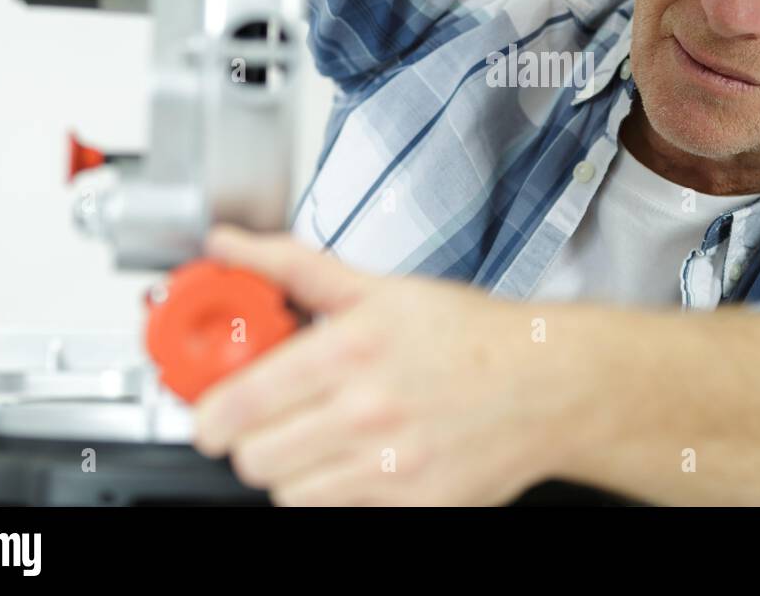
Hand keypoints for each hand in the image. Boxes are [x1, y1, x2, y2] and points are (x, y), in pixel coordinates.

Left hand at [189, 226, 577, 504]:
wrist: (550, 384)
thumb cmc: (472, 336)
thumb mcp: (383, 288)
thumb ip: (295, 268)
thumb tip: (229, 246)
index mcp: (352, 349)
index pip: (240, 402)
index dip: (209, 412)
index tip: (210, 411)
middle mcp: (368, 412)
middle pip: (253, 457)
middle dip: (252, 438)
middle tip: (271, 420)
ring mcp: (392, 467)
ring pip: (288, 493)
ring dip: (293, 469)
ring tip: (323, 438)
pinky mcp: (414, 506)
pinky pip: (337, 514)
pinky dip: (336, 492)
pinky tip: (361, 460)